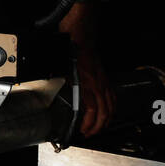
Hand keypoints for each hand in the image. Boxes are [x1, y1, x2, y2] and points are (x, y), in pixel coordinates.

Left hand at [58, 2, 114, 137]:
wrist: (82, 32)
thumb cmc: (70, 46)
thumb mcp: (60, 65)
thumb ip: (59, 80)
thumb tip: (51, 88)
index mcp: (85, 82)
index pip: (90, 109)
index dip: (88, 123)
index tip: (82, 131)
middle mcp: (97, 83)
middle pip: (103, 112)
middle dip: (97, 126)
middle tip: (89, 133)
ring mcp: (103, 80)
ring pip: (110, 106)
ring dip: (106, 120)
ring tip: (98, 127)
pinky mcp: (105, 77)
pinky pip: (112, 96)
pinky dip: (112, 108)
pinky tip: (108, 112)